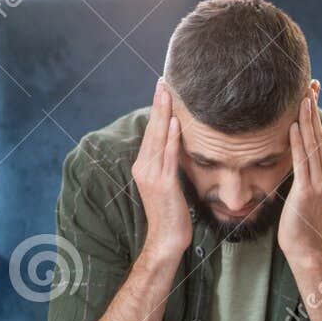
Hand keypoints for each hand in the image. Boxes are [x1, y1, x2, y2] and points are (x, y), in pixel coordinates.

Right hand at [131, 79, 192, 255]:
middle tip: (163, 82)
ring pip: (158, 138)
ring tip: (168, 93)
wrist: (167, 238)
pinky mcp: (163, 184)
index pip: (151, 132)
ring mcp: (151, 175)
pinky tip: (175, 122)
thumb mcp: (169, 184)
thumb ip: (169, 164)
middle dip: (158, 105)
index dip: (157, 111)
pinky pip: (168, 156)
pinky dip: (171, 138)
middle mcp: (143, 167)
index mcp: (143, 166)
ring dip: (164, 115)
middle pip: (152, 130)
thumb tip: (178, 146)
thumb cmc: (172, 214)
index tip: (162, 91)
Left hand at [279, 85, 321, 261]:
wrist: (304, 246)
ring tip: (301, 99)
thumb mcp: (308, 191)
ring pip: (313, 145)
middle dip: (313, 111)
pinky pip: (303, 160)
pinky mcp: (308, 190)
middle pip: (321, 137)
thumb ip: (309, 171)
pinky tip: (292, 126)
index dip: (317, 116)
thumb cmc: (301, 220)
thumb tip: (298, 150)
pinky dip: (298, 142)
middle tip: (308, 87)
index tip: (311, 96)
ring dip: (306, 120)